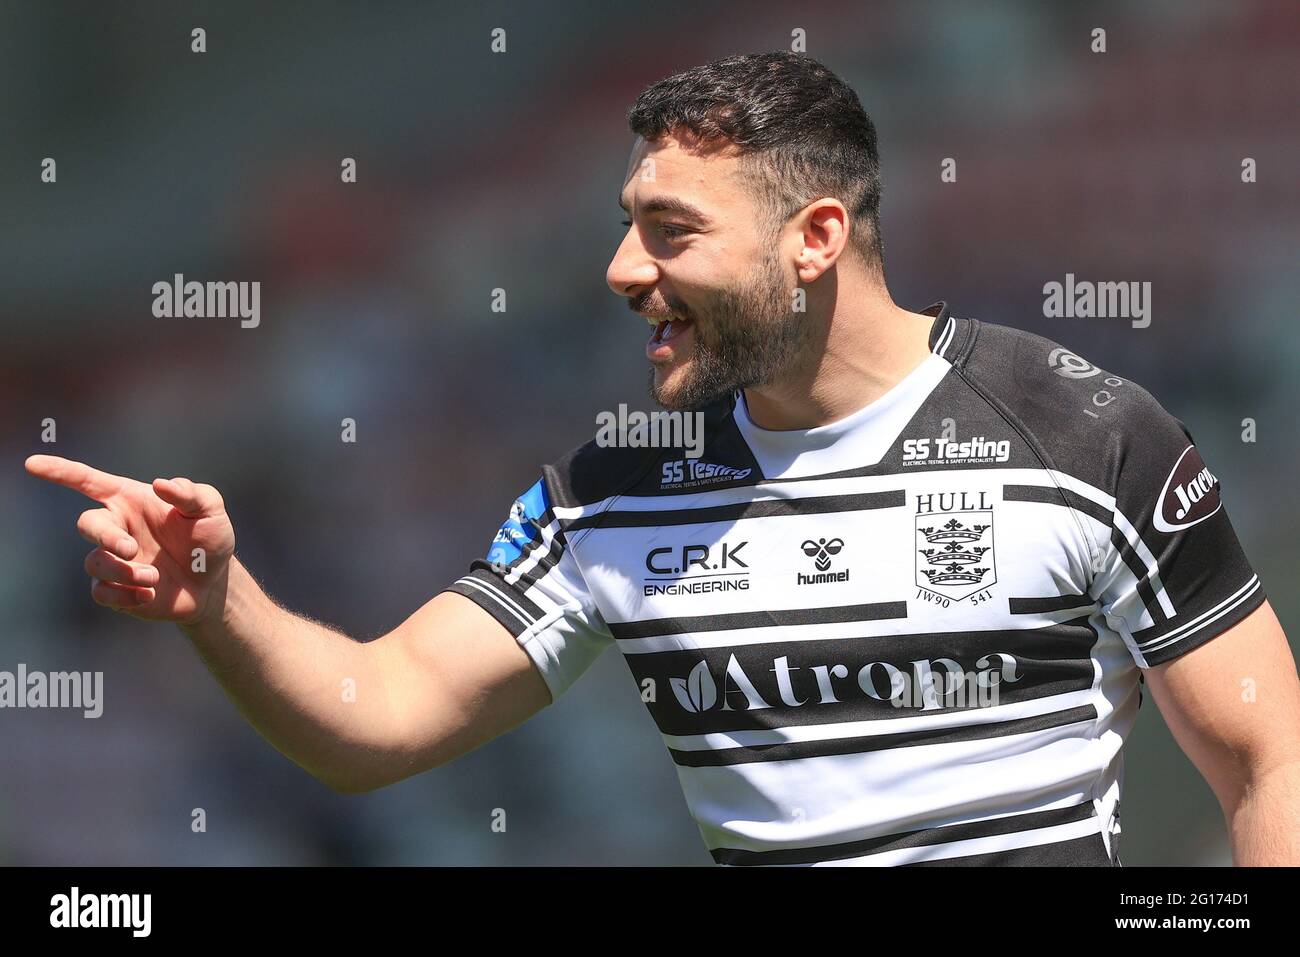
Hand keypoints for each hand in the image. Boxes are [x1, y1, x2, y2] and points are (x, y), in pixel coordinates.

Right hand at [26, 454, 236, 625]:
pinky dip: (124, 595)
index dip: (60, 472)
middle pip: (87, 525)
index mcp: (130, 500)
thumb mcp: (210, 510)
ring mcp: (113, 559)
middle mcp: (116, 527)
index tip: (31, 464)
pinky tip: (149, 594)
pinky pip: (101, 592)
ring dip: (124, 571)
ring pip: (95, 563)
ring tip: (155, 577)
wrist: (213, 583)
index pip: (87, 481)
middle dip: (106, 538)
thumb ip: (190, 493)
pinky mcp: (116, 589)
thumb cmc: (209, 539)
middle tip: (129, 550)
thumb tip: (161, 484)